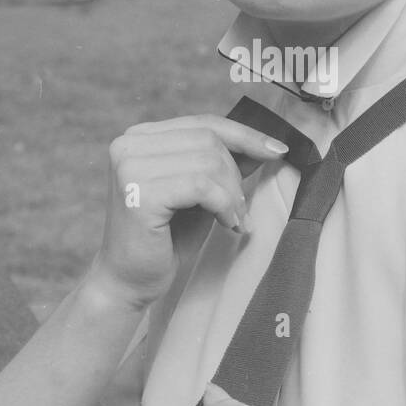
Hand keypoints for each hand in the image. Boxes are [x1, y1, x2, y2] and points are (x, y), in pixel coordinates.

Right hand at [94, 116, 288, 308]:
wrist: (128, 282)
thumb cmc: (165, 239)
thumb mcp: (201, 194)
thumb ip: (223, 166)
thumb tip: (266, 146)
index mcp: (140, 138)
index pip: (203, 123)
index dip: (245, 135)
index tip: (277, 151)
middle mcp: (129, 144)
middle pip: (208, 139)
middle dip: (235, 174)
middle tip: (240, 209)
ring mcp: (130, 166)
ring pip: (208, 162)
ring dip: (232, 194)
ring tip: (233, 220)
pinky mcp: (138, 192)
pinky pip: (201, 186)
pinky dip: (223, 205)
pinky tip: (226, 225)